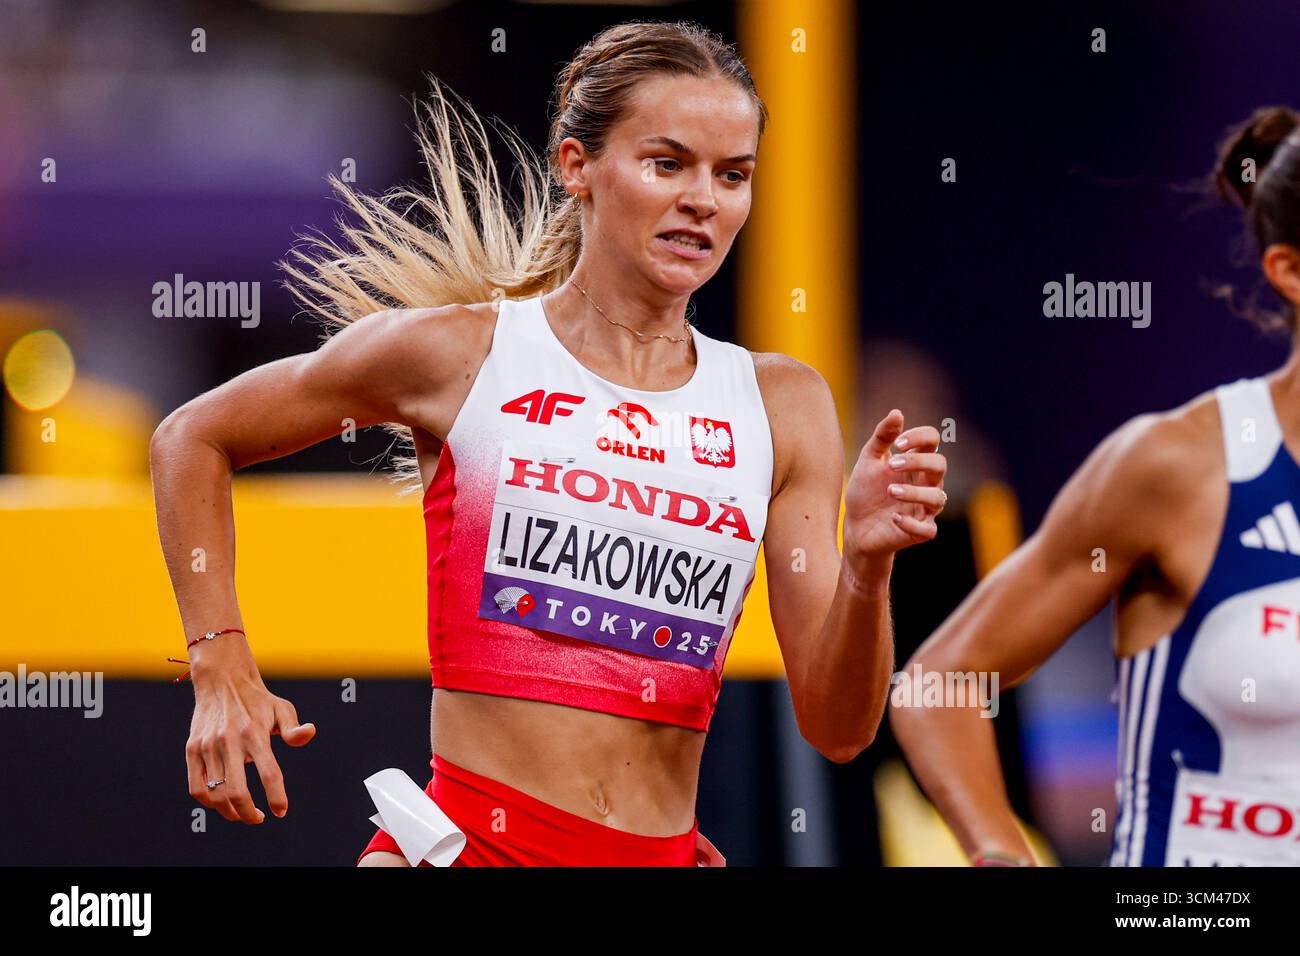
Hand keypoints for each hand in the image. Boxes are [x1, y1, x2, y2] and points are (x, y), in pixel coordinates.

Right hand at [184, 640, 315, 823]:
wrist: (222, 679)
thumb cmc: (257, 699)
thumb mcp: (282, 708)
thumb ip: (293, 728)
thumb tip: (309, 733)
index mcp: (255, 733)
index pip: (269, 773)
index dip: (277, 797)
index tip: (281, 811)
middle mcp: (230, 741)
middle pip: (237, 792)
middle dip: (248, 813)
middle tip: (257, 818)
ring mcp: (208, 746)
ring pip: (215, 794)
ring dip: (229, 812)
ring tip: (241, 813)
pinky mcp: (192, 749)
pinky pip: (196, 787)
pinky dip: (208, 802)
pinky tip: (220, 803)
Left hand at [844, 409, 947, 562]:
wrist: (855, 526)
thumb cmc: (866, 491)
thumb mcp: (869, 460)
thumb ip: (882, 437)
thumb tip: (897, 412)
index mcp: (916, 463)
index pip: (932, 441)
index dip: (920, 437)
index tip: (898, 442)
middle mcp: (926, 484)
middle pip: (940, 465)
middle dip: (918, 462)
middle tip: (891, 464)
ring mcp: (925, 509)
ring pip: (938, 497)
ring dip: (915, 492)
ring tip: (890, 490)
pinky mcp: (919, 532)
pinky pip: (928, 530)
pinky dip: (911, 523)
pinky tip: (893, 517)